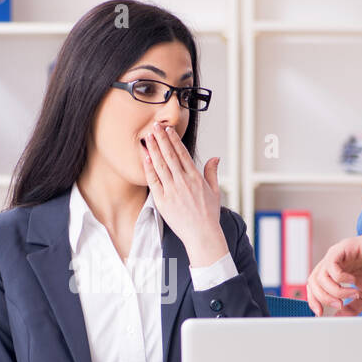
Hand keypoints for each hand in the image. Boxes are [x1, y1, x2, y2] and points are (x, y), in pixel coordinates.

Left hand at [141, 123, 227, 266]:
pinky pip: (154, 181)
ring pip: (160, 165)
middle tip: (154, 126)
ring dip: (154, 150)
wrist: (202, 235)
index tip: (168, 129)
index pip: (182, 153)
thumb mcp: (215, 191)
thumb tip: (215, 158)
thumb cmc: (209, 215)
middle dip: (161, 139)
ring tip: (148, 137)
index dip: (174, 140)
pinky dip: (149, 168)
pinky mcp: (163, 201)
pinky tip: (145, 158)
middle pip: (169, 155)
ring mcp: (172, 191)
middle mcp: (183, 181)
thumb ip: (212, 172)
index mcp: (195, 177)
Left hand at [305, 228, 361, 316]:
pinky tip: (353, 280)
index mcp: (336, 273)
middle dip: (323, 298)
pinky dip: (340, 277)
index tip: (321, 313)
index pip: (315, 287)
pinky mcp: (344, 247)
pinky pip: (331, 264)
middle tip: (340, 305)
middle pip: (313, 282)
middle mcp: (334, 263)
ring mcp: (338, 254)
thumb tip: (338, 318)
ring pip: (320, 276)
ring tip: (352, 294)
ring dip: (334, 290)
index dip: (314, 300)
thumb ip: (352, 307)